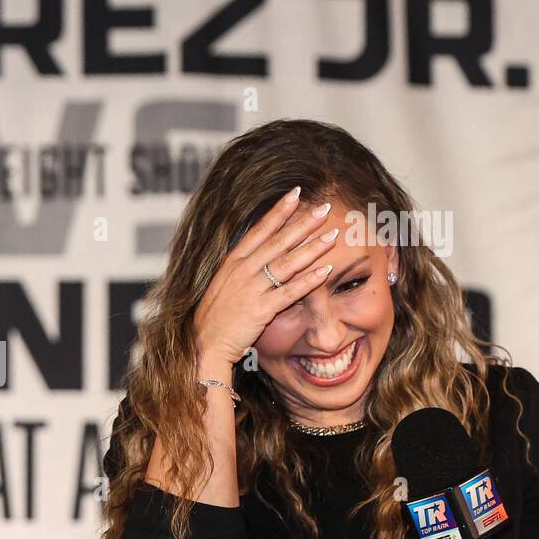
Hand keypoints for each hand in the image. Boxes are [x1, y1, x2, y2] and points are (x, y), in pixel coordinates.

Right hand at [192, 185, 339, 365]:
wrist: (205, 344)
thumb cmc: (215, 316)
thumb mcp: (223, 283)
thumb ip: (243, 266)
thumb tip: (262, 251)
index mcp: (232, 262)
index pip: (259, 230)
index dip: (278, 211)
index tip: (296, 193)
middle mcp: (242, 271)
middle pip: (277, 242)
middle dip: (302, 223)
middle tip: (324, 208)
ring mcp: (250, 289)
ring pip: (286, 263)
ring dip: (312, 248)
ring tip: (333, 234)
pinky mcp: (260, 309)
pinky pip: (289, 292)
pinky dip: (309, 281)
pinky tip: (327, 270)